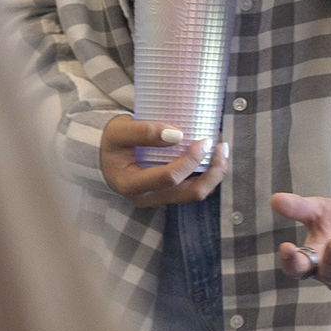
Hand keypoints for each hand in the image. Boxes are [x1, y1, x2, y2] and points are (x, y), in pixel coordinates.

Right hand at [100, 117, 227, 206]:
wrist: (108, 152)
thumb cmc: (113, 141)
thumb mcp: (118, 131)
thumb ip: (143, 131)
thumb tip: (178, 136)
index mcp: (130, 185)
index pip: (169, 178)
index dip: (191, 160)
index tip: (204, 140)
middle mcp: (146, 198)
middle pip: (190, 193)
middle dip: (213, 171)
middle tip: (222, 146)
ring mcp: (159, 199)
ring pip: (196, 194)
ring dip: (215, 174)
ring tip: (222, 149)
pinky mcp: (168, 194)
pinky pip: (194, 188)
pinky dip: (208, 174)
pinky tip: (212, 155)